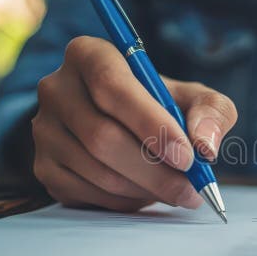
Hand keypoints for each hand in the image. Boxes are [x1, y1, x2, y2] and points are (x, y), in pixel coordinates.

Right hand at [32, 36, 237, 210]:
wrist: (123, 125)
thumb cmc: (162, 105)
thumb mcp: (193, 97)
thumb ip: (212, 111)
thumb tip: (205, 144)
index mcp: (88, 54)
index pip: (113, 86)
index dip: (151, 124)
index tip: (187, 156)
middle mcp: (56, 88)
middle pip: (103, 136)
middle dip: (155, 170)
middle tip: (191, 189)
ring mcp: (44, 130)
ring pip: (97, 170)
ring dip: (145, 189)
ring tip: (177, 192)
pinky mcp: (44, 167)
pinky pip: (87, 192)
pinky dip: (126, 201)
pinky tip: (147, 193)